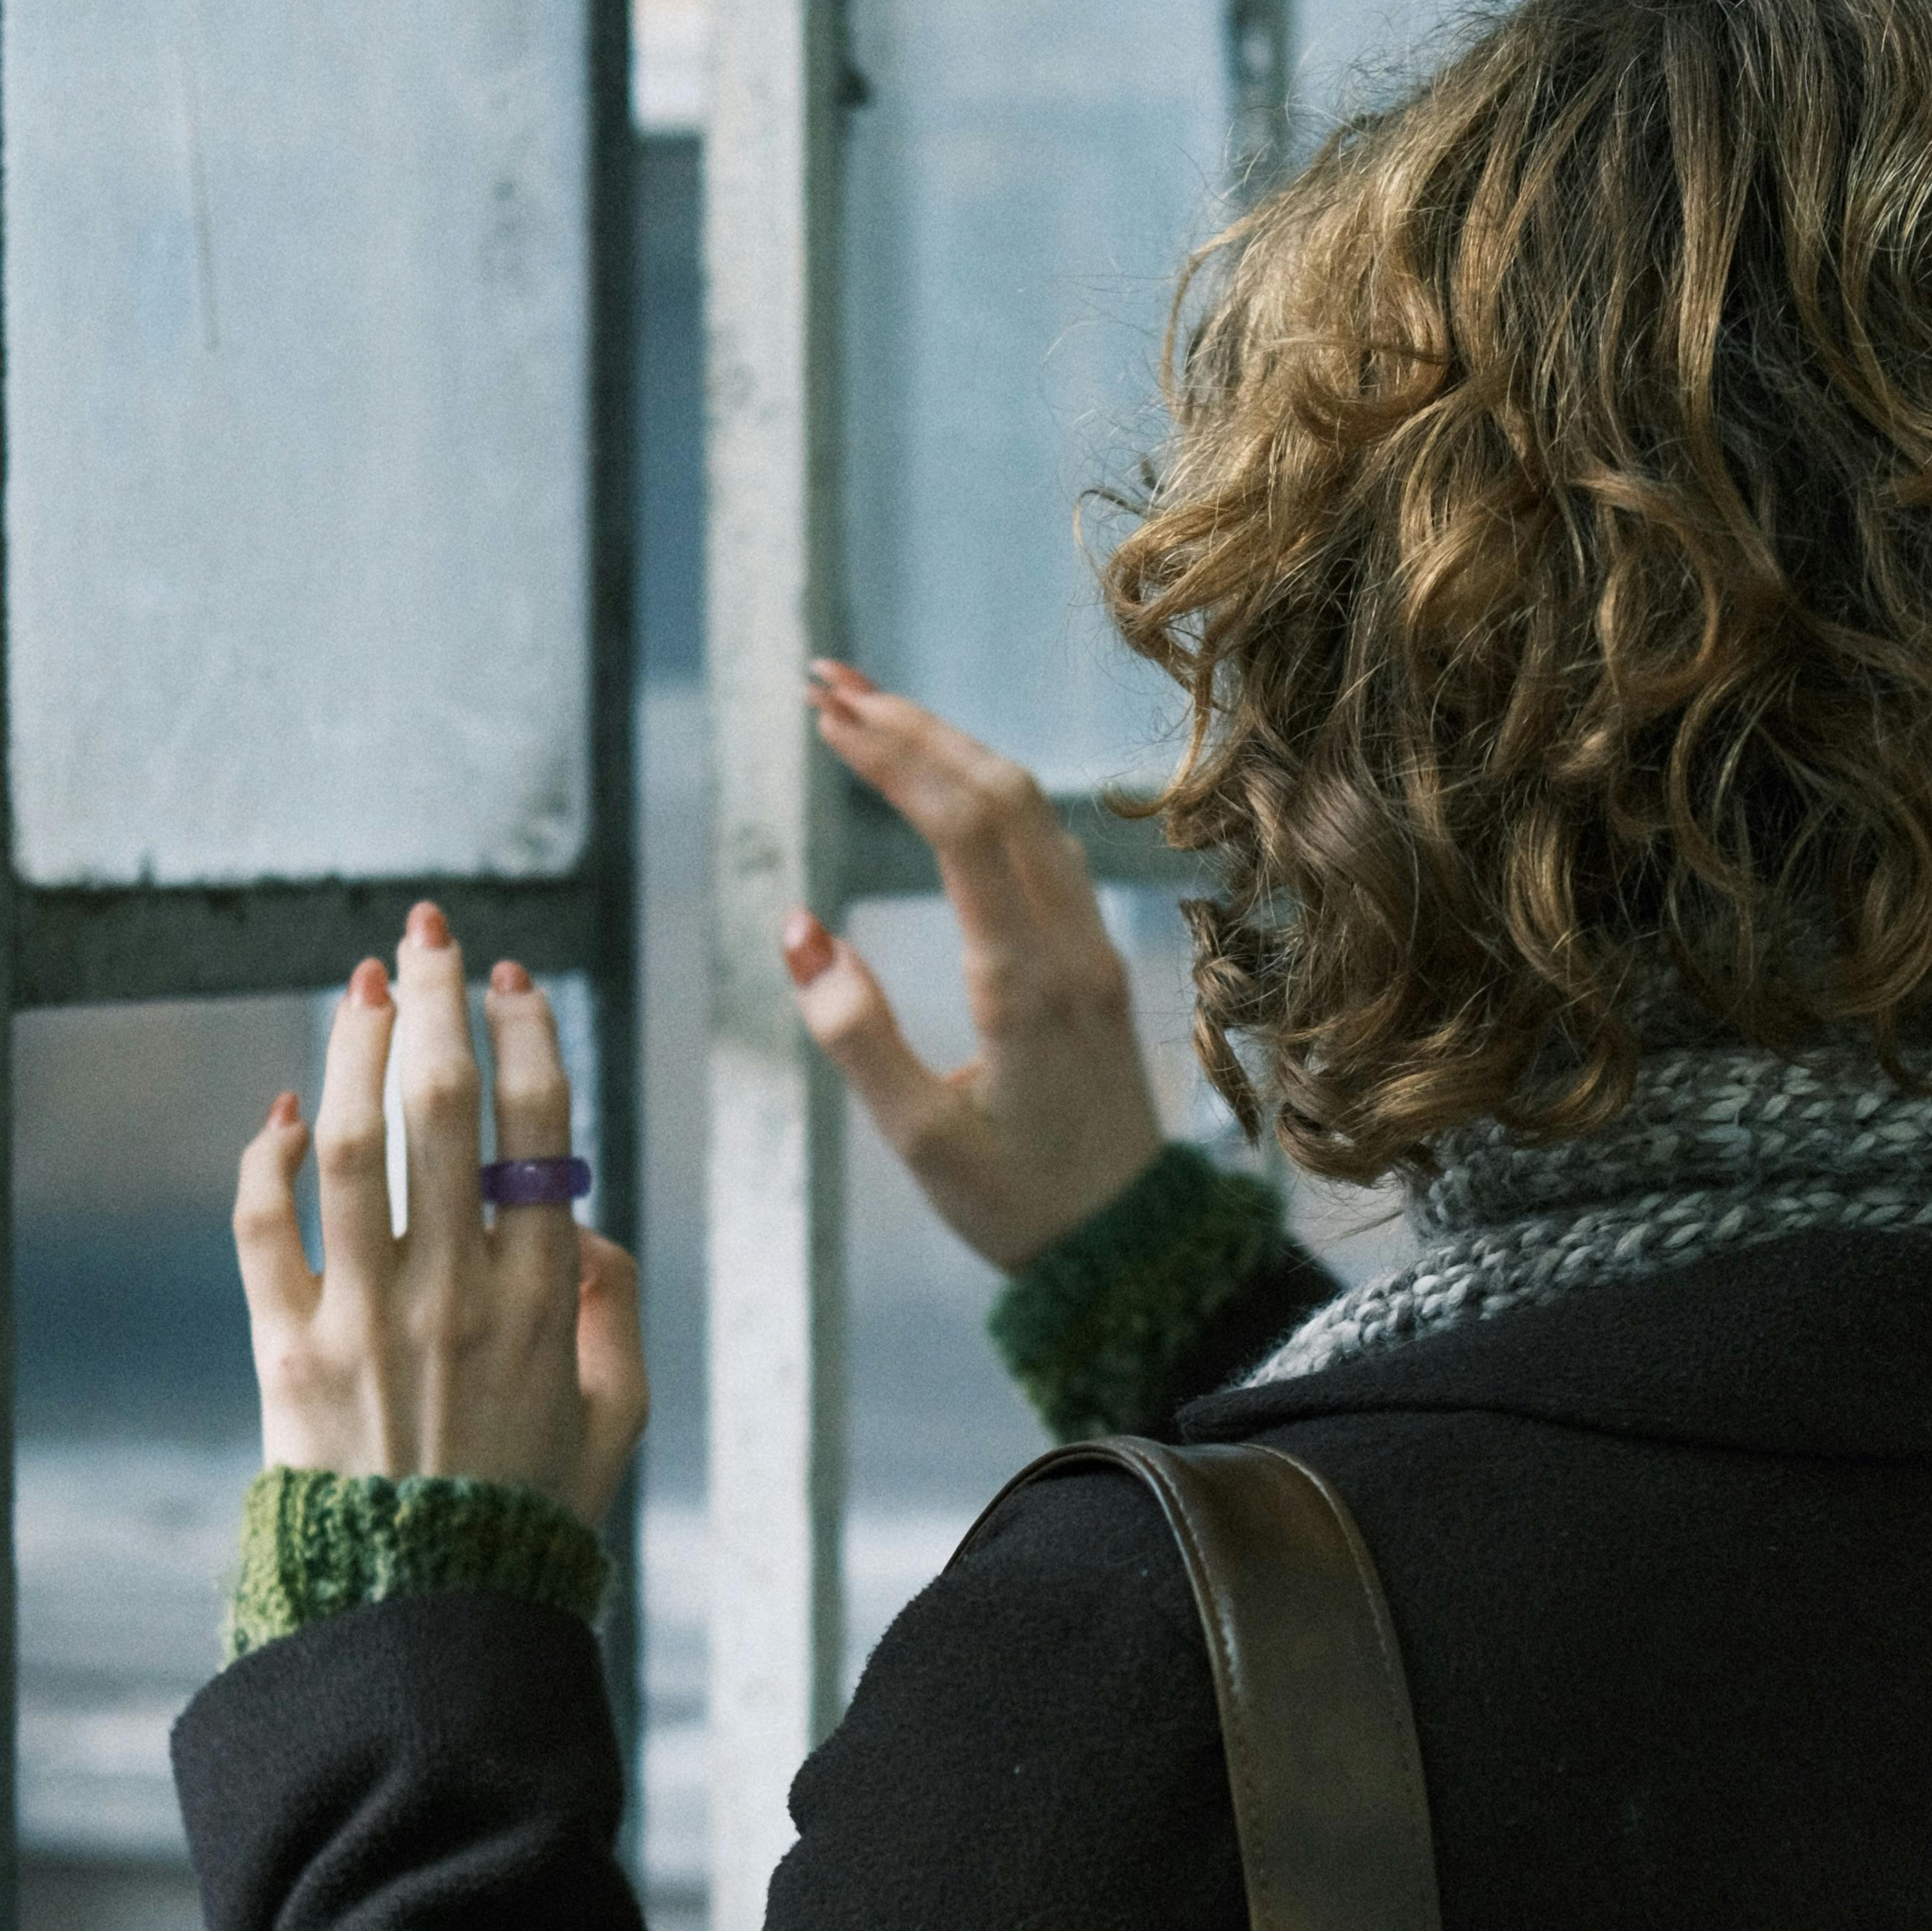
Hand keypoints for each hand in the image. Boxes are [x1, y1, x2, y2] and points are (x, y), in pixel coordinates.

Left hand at [233, 906, 647, 1518]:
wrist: (423, 1615)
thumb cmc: (529, 1517)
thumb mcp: (615, 1419)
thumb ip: (612, 1311)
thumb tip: (578, 1222)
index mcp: (544, 1302)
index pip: (539, 1130)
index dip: (527, 1036)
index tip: (512, 983)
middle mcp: (455, 1295)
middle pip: (441, 1108)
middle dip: (436, 1002)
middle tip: (429, 935)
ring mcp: (364, 1321)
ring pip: (349, 1143)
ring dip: (351, 1047)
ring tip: (358, 985)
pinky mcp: (287, 1354)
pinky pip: (262, 1228)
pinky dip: (265, 1156)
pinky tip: (284, 1107)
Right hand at [784, 664, 1165, 1271]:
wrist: (1132, 1248)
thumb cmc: (1021, 1205)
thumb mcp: (920, 1141)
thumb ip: (855, 1033)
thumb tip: (799, 926)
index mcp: (1024, 981)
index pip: (961, 826)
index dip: (894, 756)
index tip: (825, 713)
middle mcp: (1070, 945)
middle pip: (1000, 792)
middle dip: (913, 726)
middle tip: (826, 682)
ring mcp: (1092, 945)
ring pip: (1030, 809)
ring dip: (950, 748)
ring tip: (868, 711)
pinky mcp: (1096, 959)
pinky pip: (1046, 844)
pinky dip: (985, 792)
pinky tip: (942, 781)